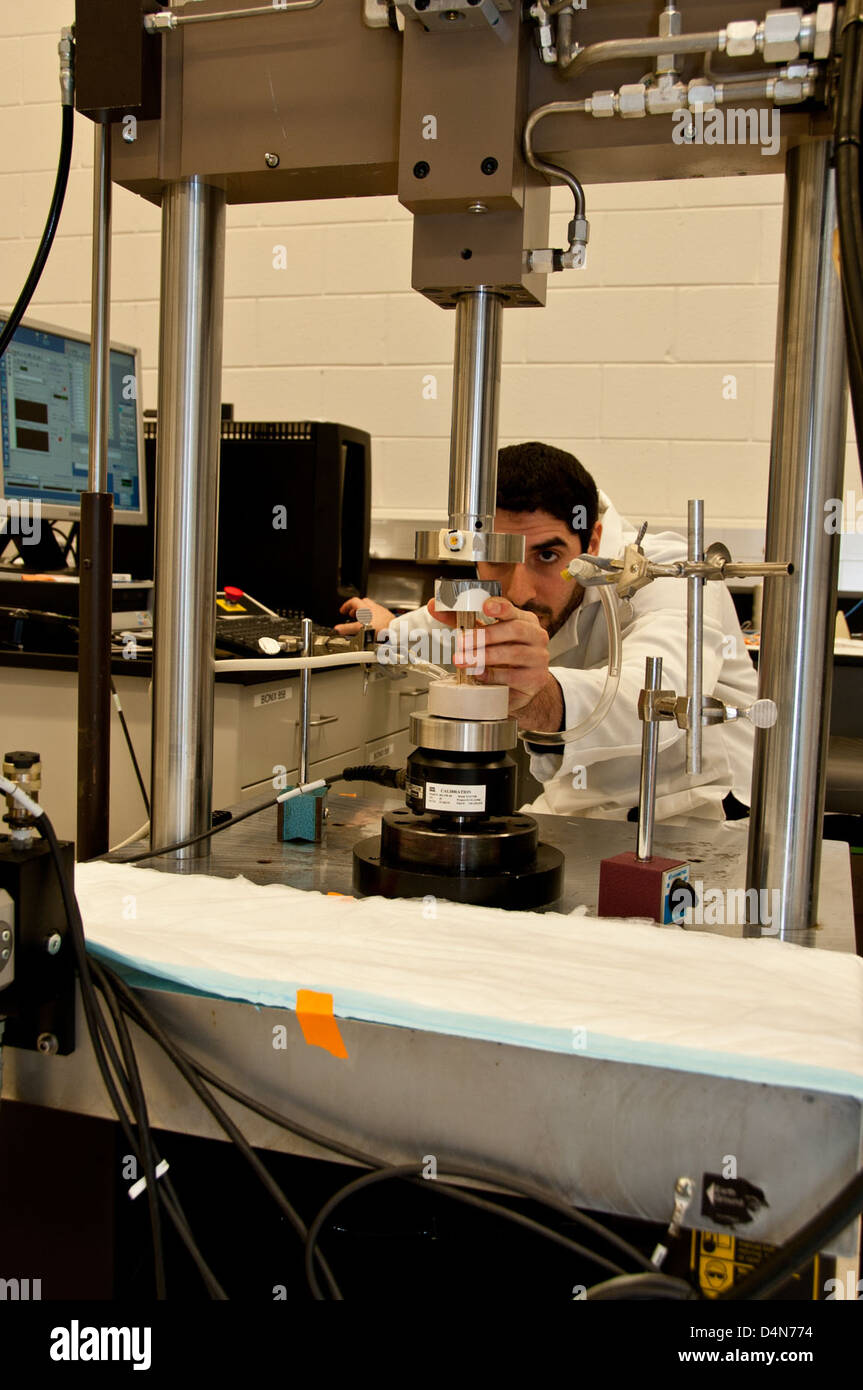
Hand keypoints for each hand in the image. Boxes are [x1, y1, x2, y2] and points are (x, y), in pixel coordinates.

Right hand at [335, 596, 395, 635]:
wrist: (396, 630)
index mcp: (366, 608)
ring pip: (370, 607)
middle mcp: (374, 608)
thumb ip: (348, 628)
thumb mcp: (361, 629)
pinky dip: (373, 617)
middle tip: (352, 614)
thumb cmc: (382, 628)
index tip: (343, 610)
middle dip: (356, 608)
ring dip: (364, 612)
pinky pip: (378, 614)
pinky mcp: (387, 617)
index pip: (353, 601)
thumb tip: (338, 628)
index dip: (346, 605)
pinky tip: (373, 625)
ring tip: (361, 620)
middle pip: (362, 602)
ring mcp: (381, 611)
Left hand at [428, 596, 561, 724]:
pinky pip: (513, 677)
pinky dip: (493, 675)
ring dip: (485, 656)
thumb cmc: (503, 655)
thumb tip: (435, 606)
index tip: (485, 607)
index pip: (514, 609)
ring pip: (513, 654)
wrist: (522, 685)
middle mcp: (536, 637)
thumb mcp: (484, 635)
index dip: (500, 607)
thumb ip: (461, 621)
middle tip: (462, 642)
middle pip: (514, 630)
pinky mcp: (534, 680)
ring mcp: (538, 659)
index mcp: (525, 620)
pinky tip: (479, 675)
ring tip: (464, 661)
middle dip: (485, 635)